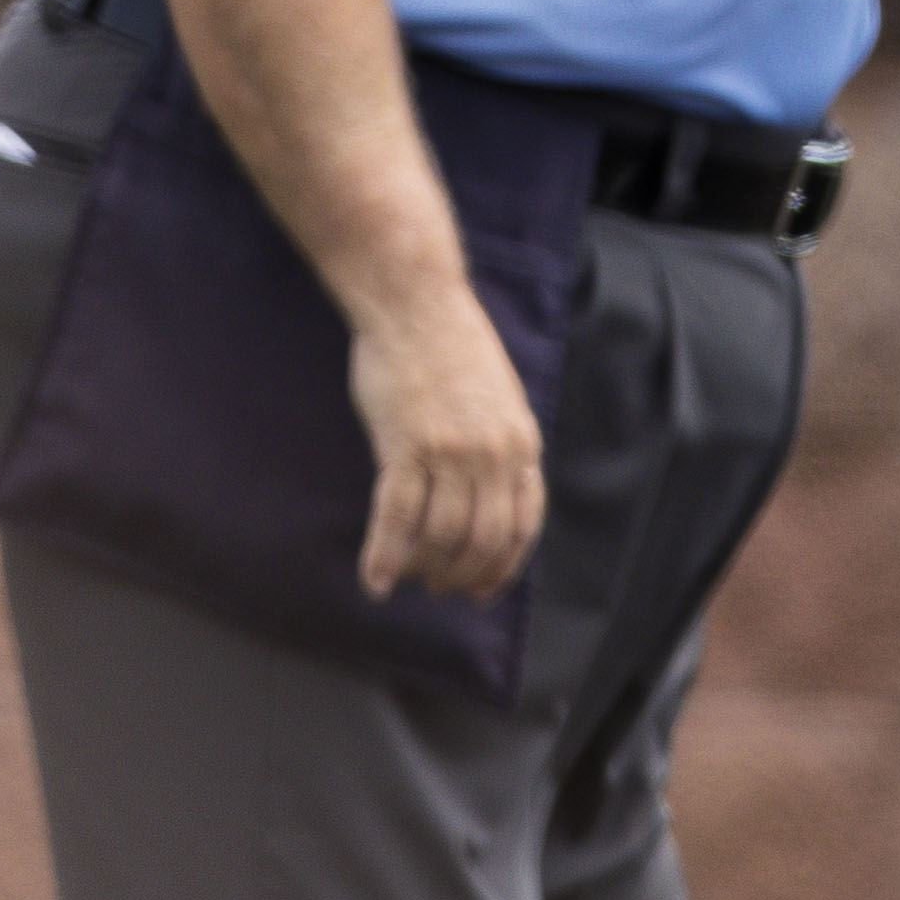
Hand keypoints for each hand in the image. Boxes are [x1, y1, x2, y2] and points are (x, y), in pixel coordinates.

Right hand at [350, 284, 544, 598]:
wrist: (417, 309)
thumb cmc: (453, 351)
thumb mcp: (501, 401)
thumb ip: (502, 446)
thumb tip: (493, 494)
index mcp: (522, 444)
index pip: (524, 524)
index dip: (504, 565)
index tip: (485, 590)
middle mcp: (494, 454)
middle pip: (484, 538)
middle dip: (463, 574)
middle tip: (441, 589)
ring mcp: (451, 452)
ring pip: (442, 534)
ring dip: (425, 568)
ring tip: (410, 581)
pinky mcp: (406, 446)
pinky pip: (398, 516)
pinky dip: (385, 554)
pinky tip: (375, 579)